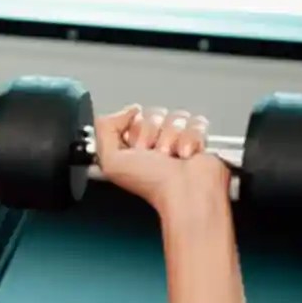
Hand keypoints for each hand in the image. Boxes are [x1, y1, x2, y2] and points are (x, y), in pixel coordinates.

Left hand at [95, 105, 231, 211]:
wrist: (186, 192)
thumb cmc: (151, 183)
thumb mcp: (111, 161)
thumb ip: (104, 130)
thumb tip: (126, 111)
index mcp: (129, 146)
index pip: (131, 117)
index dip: (134, 131)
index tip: (136, 149)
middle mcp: (151, 142)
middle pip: (153, 115)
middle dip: (153, 136)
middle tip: (155, 156)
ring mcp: (175, 139)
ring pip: (174, 117)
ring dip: (172, 139)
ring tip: (171, 158)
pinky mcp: (197, 138)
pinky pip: (195, 122)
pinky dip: (191, 139)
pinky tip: (187, 155)